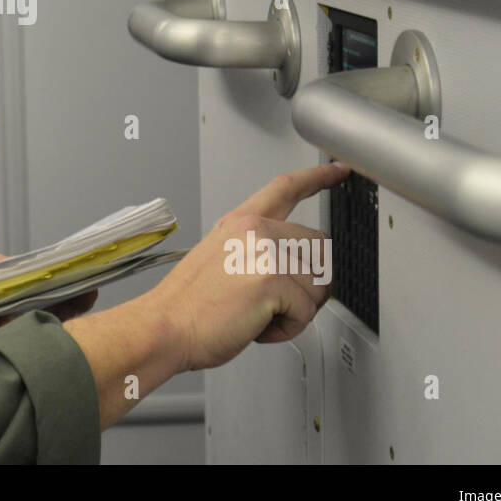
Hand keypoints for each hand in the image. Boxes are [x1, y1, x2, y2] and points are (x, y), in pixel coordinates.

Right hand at [150, 162, 349, 372]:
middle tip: (275, 301)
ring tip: (256, 315)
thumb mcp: (220, 260)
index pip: (285, 189)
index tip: (338, 170)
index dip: (317, 178)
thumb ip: (256, 252)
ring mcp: (264, 252)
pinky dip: (287, 329)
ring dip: (295, 310)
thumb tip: (293, 268)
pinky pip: (306, 312)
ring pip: (318, 284)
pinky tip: (256, 326)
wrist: (163, 327)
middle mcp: (254, 230)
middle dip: (307, 281)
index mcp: (240, 223)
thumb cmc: (187, 306)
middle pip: (319, 248)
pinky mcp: (271, 280)